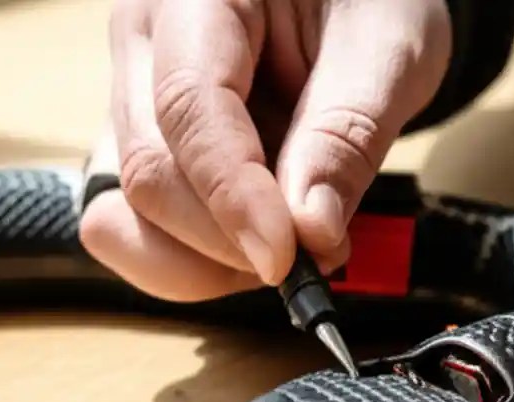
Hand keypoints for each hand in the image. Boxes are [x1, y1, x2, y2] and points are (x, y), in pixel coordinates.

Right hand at [80, 0, 450, 300]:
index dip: (233, 195)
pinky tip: (256, 246)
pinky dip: (194, 262)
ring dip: (207, 263)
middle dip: (228, 242)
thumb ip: (346, 136)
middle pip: (148, 171)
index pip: (187, 107)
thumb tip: (309, 232)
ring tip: (290, 250)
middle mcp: (142, 44)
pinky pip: (134, 230)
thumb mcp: (387, 48)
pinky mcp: (140, 148)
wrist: (352, 0)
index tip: (286, 258)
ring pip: (125, 216)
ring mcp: (131, 101)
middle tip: (318, 255)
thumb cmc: (369, 2)